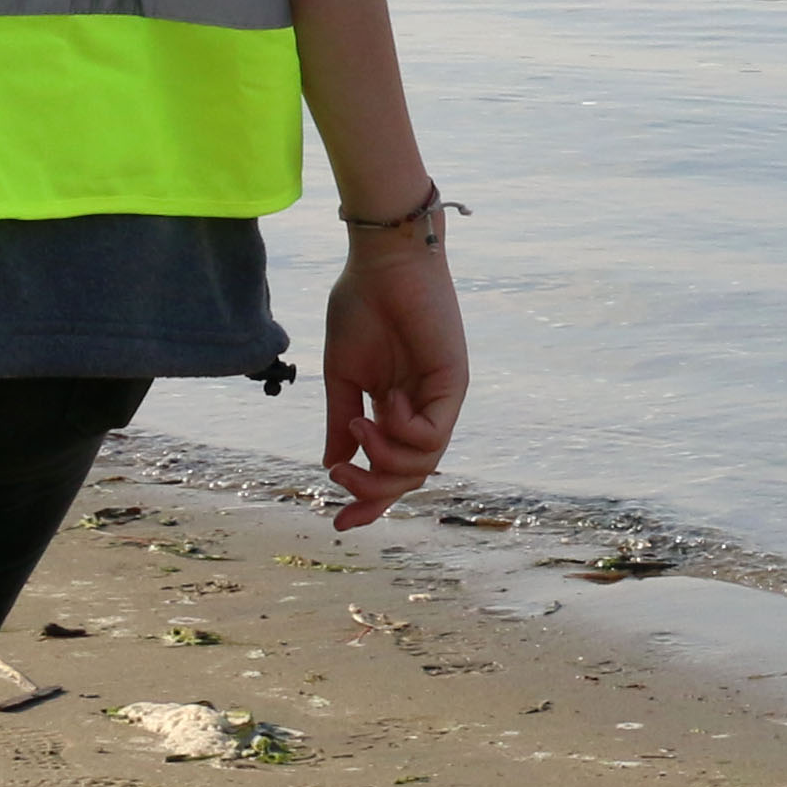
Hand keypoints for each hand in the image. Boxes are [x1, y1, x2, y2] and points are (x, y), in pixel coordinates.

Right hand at [320, 224, 469, 530]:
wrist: (380, 262)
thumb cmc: (360, 307)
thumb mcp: (342, 377)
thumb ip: (341, 423)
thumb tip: (333, 465)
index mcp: (396, 408)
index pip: (391, 468)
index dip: (368, 502)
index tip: (338, 525)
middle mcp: (424, 409)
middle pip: (409, 476)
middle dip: (372, 490)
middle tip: (340, 476)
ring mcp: (441, 398)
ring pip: (423, 465)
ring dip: (382, 458)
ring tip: (358, 425)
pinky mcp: (453, 384)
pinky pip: (431, 436)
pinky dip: (400, 432)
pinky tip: (384, 404)